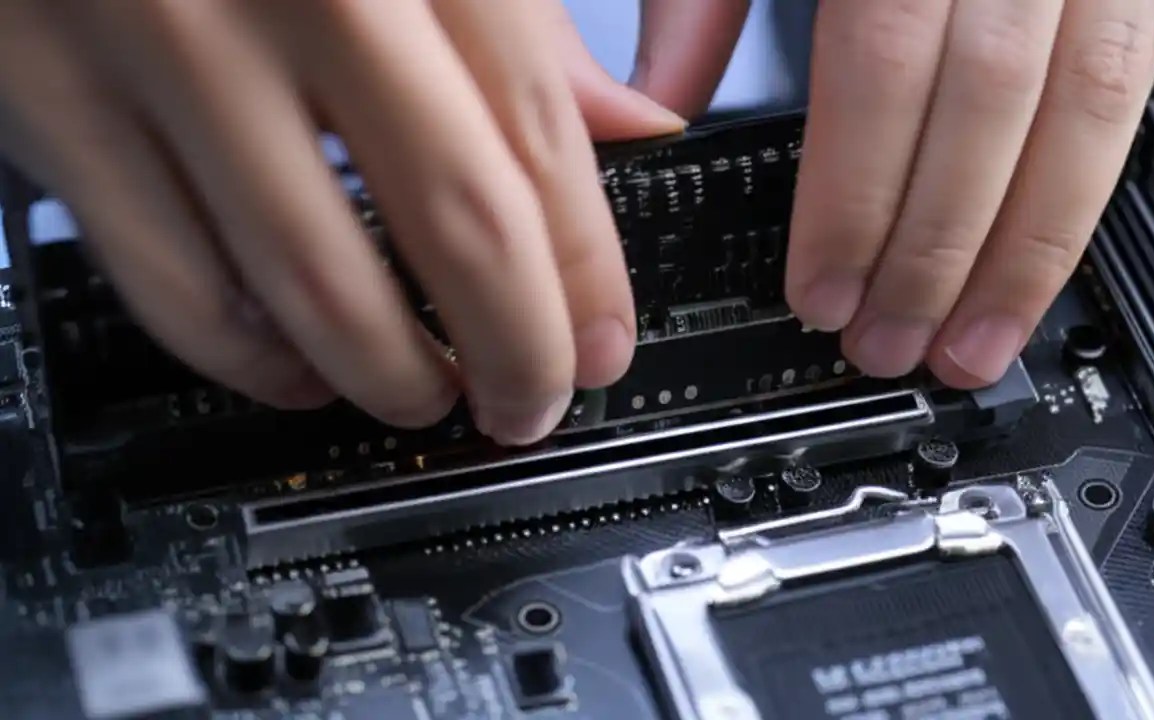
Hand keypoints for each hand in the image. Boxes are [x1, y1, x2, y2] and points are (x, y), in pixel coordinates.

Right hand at [0, 0, 742, 444]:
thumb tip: (627, 130)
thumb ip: (520, 16)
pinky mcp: (44, 96)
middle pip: (457, 223)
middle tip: (527, 400)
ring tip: (421, 391)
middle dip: (516, 351)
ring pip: (316, 283)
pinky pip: (174, 284)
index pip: (541, 131)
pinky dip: (256, 358)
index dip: (586, 272)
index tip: (597, 344)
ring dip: (393, 376)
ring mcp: (157, 35)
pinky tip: (297, 363)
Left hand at [659, 0, 1153, 387]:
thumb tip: (656, 113)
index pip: (884, 66)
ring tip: (970, 344)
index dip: (854, 198)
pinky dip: (1082, 192)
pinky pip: (1130, 91)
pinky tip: (1037, 265)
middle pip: (988, 108)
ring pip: (1080, 111)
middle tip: (888, 345)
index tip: (821, 294)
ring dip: (1023, 250)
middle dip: (934, 250)